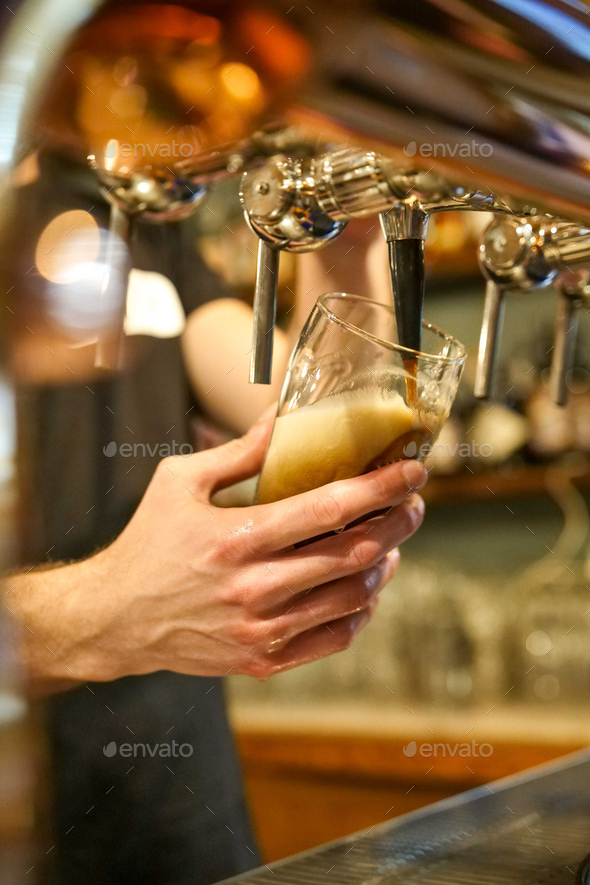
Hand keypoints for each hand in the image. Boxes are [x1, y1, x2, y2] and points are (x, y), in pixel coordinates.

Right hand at [10, 409, 426, 692]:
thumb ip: (239, 452)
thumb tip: (284, 416)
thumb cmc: (148, 543)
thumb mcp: (180, 482)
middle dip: (399, 522)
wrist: (116, 618)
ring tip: (393, 540)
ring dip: (386, 564)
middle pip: (354, 553)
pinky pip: (335, 638)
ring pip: (353, 597)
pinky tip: (365, 586)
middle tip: (414, 502)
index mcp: (237, 538)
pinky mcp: (263, 659)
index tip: (412, 471)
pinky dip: (362, 610)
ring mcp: (262, 631)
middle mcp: (255, 589)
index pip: (329, 508)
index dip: (381, 487)